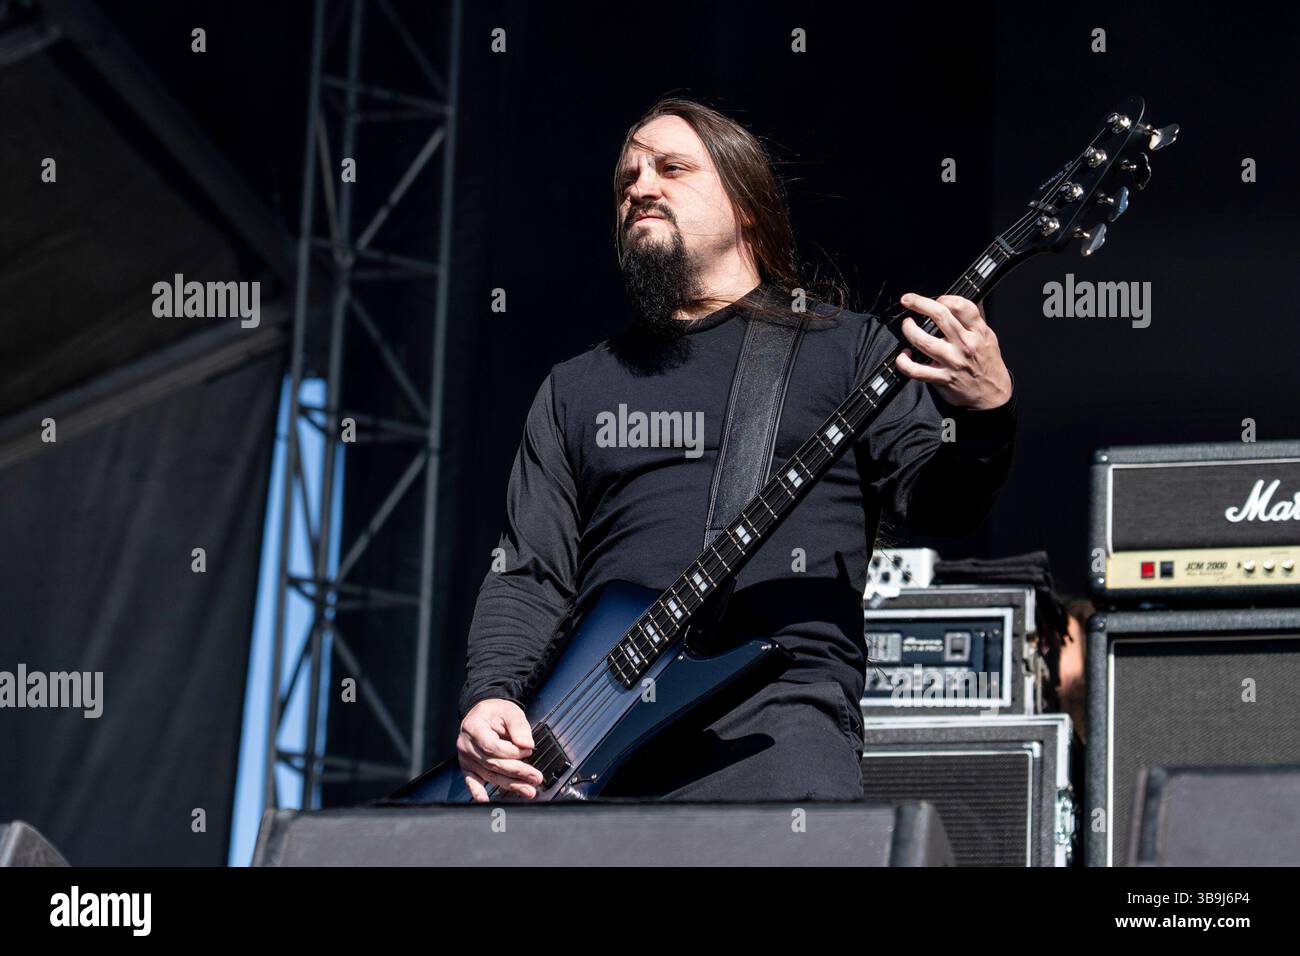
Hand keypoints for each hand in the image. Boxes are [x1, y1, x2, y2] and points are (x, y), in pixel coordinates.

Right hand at [457, 698, 542, 801]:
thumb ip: (519, 727)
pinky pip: (471, 782)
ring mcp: (466, 758)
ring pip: (489, 774)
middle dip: (517, 772)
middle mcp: (466, 745)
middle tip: (535, 778)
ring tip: (528, 790)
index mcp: (474, 727)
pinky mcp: (468, 767)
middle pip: (493, 763)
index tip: (529, 750)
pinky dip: (478, 792)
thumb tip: (527, 744)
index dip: (512, 752)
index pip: (493, 746)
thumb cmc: (496, 712)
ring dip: (509, 784)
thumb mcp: (510, 711)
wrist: (483, 714)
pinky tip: (485, 800)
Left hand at [895, 293, 1012, 410]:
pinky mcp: (942, 378)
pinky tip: (903, 355)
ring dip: (909, 330)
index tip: (936, 299)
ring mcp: (952, 361)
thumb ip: (974, 320)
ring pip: (923, 341)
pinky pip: (916, 370)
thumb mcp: (989, 337)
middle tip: (908, 300)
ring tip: (907, 325)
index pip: (961, 306)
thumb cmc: (988, 365)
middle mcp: (965, 344)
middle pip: (940, 316)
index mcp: (978, 332)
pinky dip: (904, 362)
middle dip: (919, 303)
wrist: (992, 395)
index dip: (945, 298)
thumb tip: (959, 302)